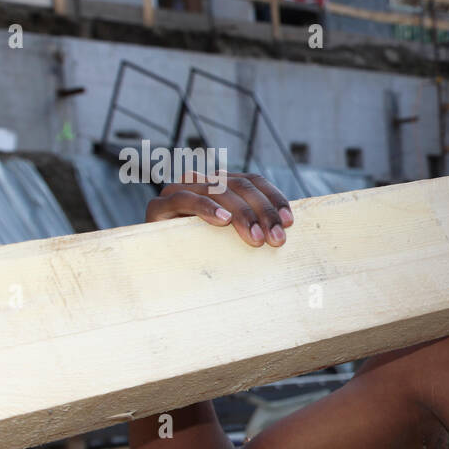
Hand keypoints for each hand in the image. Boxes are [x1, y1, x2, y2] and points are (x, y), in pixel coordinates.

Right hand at [144, 171, 293, 247]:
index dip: (274, 198)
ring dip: (241, 214)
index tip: (289, 222)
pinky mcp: (159, 206)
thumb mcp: (235, 238)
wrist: (158, 267)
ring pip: (217, 190)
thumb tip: (286, 231)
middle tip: (277, 239)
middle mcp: (201, 181)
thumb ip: (253, 226)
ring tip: (256, 237)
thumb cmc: (205, 254)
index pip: (254, 180)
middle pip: (240, 186)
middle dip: (262, 212)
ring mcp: (179, 191)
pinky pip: (185, 199)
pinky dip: (206, 208)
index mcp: (221, 184)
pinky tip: (223, 221)